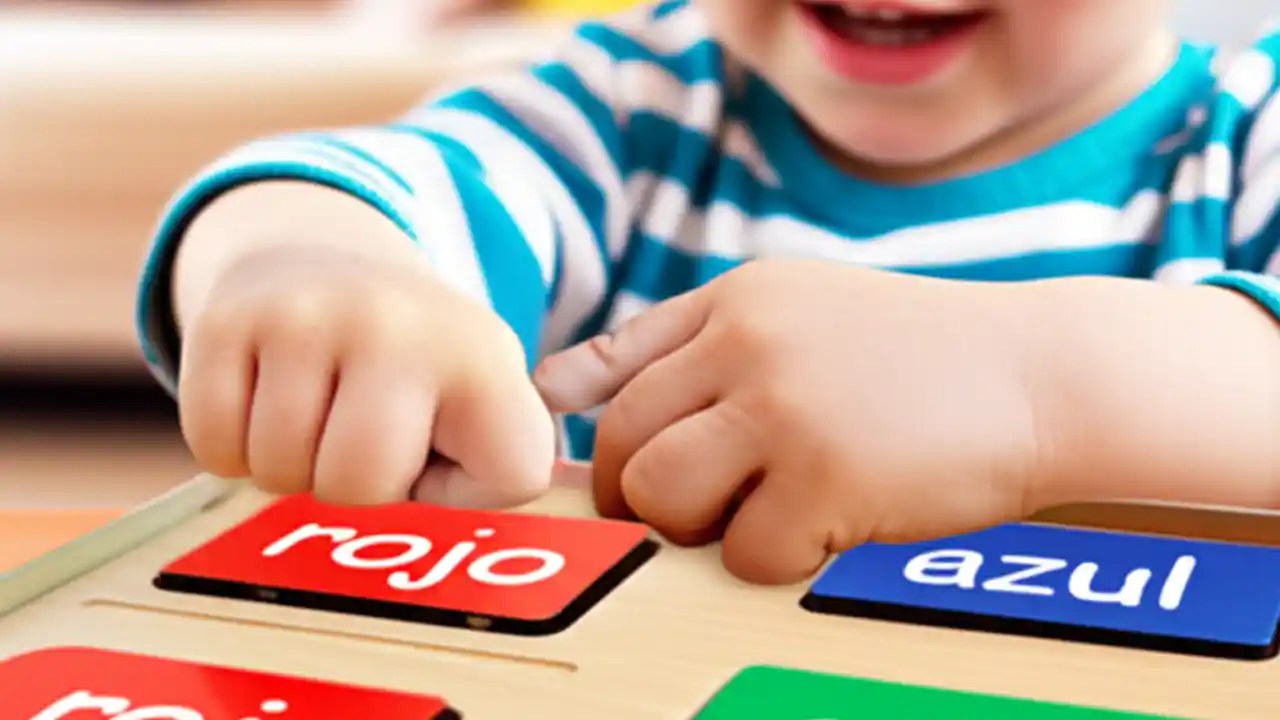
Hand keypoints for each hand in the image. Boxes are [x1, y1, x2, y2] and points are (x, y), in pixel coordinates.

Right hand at [177, 243, 555, 508]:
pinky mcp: (228, 320)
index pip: (512, 477)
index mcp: (485, 355)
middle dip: (354, 486)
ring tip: (316, 409)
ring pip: (280, 472)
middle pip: (358, 484)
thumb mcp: (484, 397)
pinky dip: (232, 449)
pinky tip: (264, 398)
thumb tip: (515, 495)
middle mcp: (399, 325)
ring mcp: (308, 316)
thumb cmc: (411, 369)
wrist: (323, 258)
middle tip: (359, 433)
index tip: (446, 446)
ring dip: (290, 467)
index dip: (465, 489)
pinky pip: (216, 448)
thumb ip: (502, 465)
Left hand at [534, 260, 1051, 584]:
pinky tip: (825, 527)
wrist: (1041, 374)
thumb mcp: (805, 309)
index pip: (612, 365)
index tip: (607, 469)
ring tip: (755, 515)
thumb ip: (702, 343)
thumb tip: (566, 389)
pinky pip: (744, 553)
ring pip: (662, 498)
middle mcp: (746, 342)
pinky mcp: (825, 478)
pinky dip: (774, 559)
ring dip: (696, 530)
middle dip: (638, 497)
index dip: (588, 428)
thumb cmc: (917, 355)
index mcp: (736, 298)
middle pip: (622, 444)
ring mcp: (783, 407)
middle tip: (686, 513)